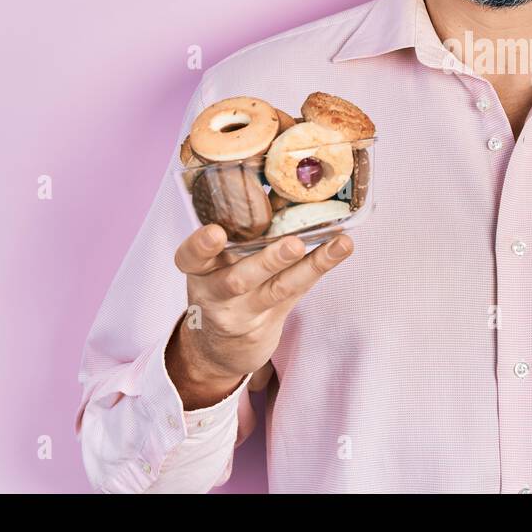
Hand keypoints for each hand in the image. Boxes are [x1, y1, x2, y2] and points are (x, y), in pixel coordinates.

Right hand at [165, 223, 353, 408]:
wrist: (219, 347)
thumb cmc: (223, 286)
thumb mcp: (220, 261)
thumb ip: (246, 229)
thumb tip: (283, 184)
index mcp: (199, 270)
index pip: (190, 258)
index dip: (200, 246)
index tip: (215, 232)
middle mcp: (216, 293)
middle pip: (239, 279)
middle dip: (268, 261)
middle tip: (294, 244)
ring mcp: (243, 313)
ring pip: (276, 290)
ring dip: (308, 266)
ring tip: (335, 245)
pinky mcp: (268, 323)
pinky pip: (297, 293)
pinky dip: (320, 268)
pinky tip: (341, 249)